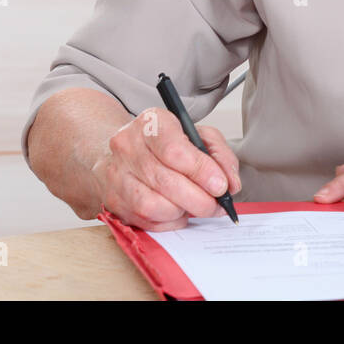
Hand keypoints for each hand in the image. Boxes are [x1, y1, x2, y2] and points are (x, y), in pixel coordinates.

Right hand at [91, 107, 240, 230]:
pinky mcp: (112, 201)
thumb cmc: (166, 144)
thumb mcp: (198, 135)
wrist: (124, 154)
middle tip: (215, 204)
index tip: (220, 185)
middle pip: (166, 181)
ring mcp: (116, 175)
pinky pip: (146, 220)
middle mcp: (127, 146)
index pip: (174, 150)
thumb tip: (231, 183)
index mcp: (151, 123)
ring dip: (182, 211)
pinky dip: (169, 221)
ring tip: (194, 205)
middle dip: (199, 199)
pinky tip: (177, 210)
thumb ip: (220, 155)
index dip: (201, 171)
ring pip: (154, 205)